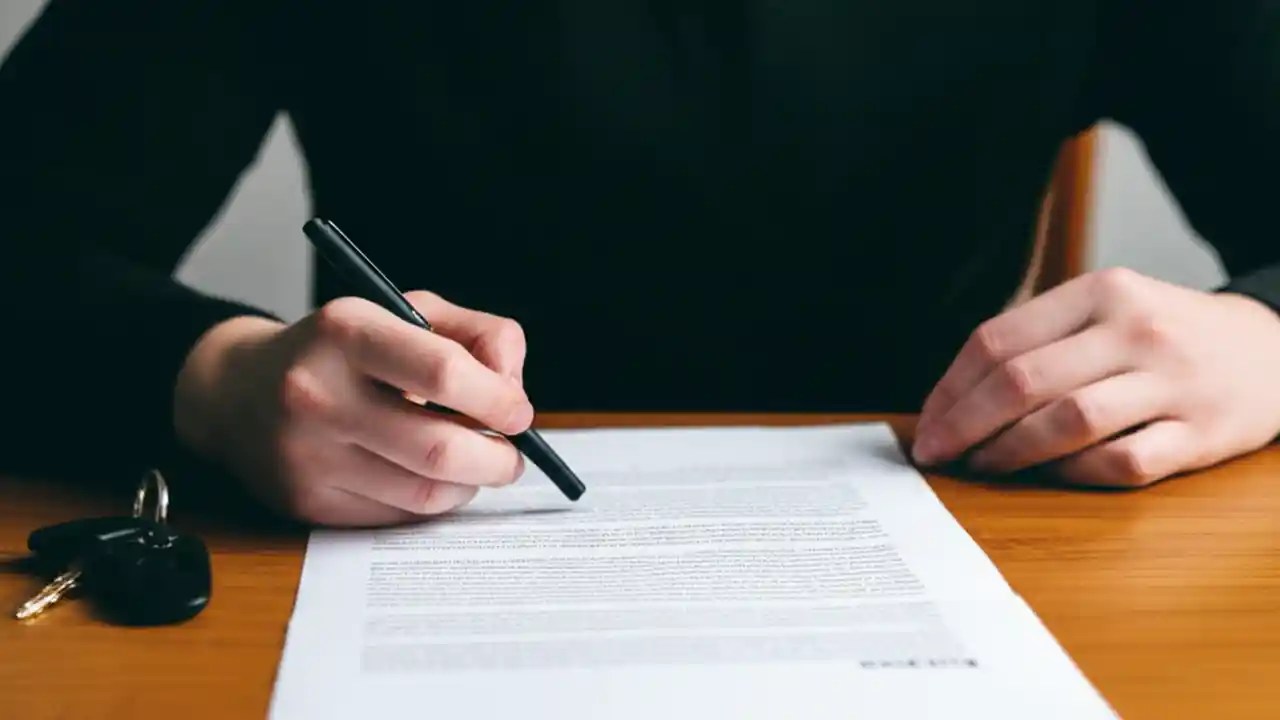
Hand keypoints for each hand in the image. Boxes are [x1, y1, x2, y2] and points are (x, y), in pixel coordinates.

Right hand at [173, 292, 533, 525]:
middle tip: (511, 454)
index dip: (498, 399)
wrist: (237, 390)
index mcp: (345, 331)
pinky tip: (429, 478)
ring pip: (425, 492)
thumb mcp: (407, 312)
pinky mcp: (305, 502)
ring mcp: (307, 454)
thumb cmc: (343, 349)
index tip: (519, 412)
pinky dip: (430, 502)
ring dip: (469, 484)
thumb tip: (513, 386)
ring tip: (474, 464)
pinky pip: (397, 516)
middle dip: (497, 458)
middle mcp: (317, 393)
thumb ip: (478, 335)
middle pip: (440, 449)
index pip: (444, 372)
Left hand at [912, 268, 1279, 486]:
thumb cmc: (1166, 335)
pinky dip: (1075, 474)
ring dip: (1010, 452)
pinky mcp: (1202, 434)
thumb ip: (1040, 339)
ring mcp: (1172, 382)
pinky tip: (1053, 474)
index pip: (999, 339)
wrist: (1273, 350)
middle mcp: (1136, 330)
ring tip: (984, 464)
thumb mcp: (1107, 309)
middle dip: (965, 424)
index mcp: (1101, 292)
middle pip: (1022, 381)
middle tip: (937, 453)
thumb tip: (953, 397)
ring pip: (1067, 422)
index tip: (927, 424)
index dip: (951, 388)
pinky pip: (1122, 463)